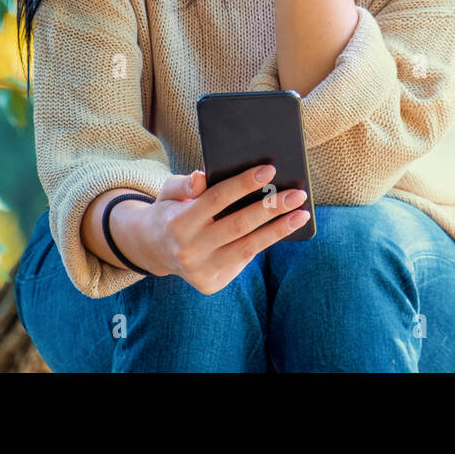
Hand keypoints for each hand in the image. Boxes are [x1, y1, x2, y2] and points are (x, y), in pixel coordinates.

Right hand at [126, 165, 309, 294]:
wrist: (154, 249)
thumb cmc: (170, 211)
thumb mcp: (168, 192)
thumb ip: (185, 183)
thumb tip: (203, 176)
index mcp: (178, 222)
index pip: (216, 199)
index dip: (244, 184)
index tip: (270, 170)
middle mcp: (189, 249)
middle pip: (238, 225)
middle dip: (270, 208)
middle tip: (297, 194)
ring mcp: (200, 270)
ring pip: (247, 248)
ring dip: (278, 230)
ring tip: (300, 214)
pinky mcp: (211, 283)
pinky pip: (244, 260)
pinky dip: (264, 243)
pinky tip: (282, 229)